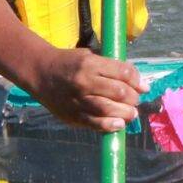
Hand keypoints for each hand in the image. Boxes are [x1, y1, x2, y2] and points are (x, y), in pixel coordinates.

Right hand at [24, 46, 142, 131]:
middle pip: (119, 92)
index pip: (122, 72)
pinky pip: (96, 123)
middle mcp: (84, 82)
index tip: (143, 86)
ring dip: (126, 113)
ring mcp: (78, 100)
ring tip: (131, 113)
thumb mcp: (89, 56)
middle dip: (133, 98)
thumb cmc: (68, 62)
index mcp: (90, 63)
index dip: (137, 80)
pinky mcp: (73, 115)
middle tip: (135, 100)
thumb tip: (140, 84)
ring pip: (109, 109)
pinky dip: (111, 125)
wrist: (40, 73)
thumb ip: (111, 68)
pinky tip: (119, 123)